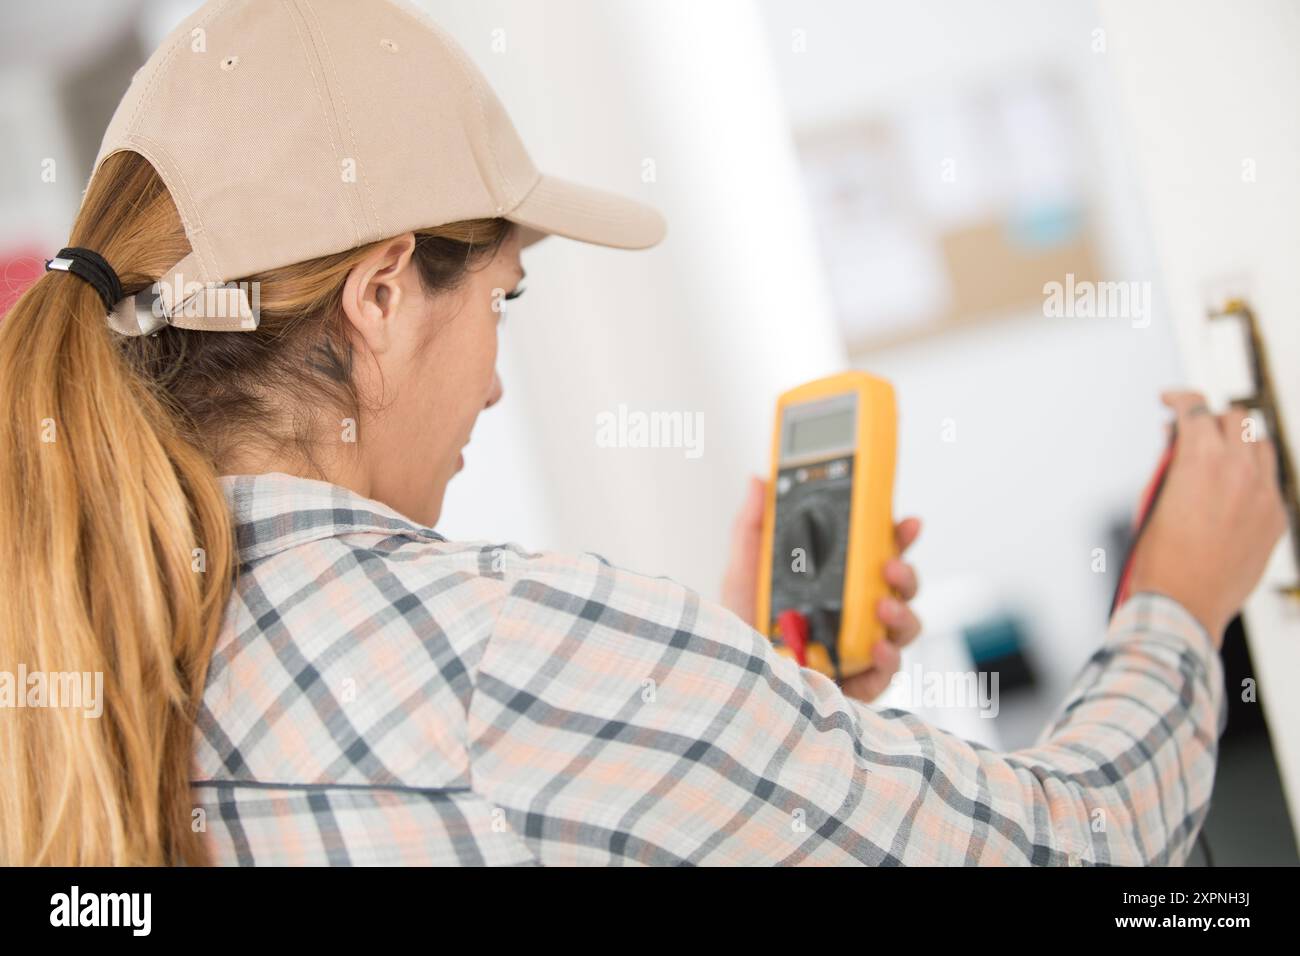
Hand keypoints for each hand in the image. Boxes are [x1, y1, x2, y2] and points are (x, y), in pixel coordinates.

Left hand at [721, 475, 923, 700]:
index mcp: (837, 580)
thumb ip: (753, 527)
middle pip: (899, 586)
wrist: (730, 676)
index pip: (878, 553)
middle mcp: (856, 611)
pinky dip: (888, 657)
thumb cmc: (742, 627)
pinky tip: (875, 646)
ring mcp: (861, 645)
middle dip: (904, 571)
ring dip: (902, 611)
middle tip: (890, 565)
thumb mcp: (742, 572)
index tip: (904, 522)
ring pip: (904, 625)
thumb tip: (759, 481)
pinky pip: (888, 670)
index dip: (897, 536)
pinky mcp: (859, 681)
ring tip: (882, 605)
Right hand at [1126, 391, 1287, 645]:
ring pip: (1261, 447)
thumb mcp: (1153, 499)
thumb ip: (1171, 464)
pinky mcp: (1276, 520)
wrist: (1182, 606)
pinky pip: (1270, 483)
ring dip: (1237, 445)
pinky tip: (1230, 498)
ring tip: (1216, 462)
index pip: (1197, 408)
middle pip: (1236, 419)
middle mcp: (1240, 471)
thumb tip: (1180, 443)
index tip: (1169, 401)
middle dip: (1210, 421)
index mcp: (1201, 462)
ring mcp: (1264, 495)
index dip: (1180, 398)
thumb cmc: (1158, 559)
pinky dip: (1251, 479)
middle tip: (1189, 436)